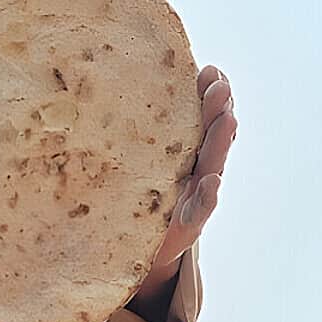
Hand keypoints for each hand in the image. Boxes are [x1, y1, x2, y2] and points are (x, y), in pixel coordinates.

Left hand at [128, 65, 236, 321]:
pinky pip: (199, 211)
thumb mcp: (127, 158)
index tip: (208, 69)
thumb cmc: (127, 195)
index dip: (207, 92)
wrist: (127, 253)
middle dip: (216, 109)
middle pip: (209, 135)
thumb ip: (126, 129)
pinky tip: (212, 182)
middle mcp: (191, 169)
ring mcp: (192, 197)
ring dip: (221, 142)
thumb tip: (92, 79)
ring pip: (211, 165)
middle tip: (220, 85)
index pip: (199, 115)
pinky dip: (208, 197)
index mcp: (180, 149)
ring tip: (229, 119)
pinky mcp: (185, 227)